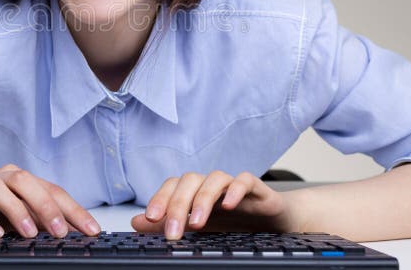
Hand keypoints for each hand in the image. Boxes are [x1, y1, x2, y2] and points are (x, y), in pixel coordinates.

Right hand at [0, 164, 100, 237]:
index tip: (92, 230)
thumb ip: (41, 221)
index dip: (74, 209)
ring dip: (15, 208)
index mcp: (20, 180)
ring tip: (28, 233)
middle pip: (24, 180)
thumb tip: (71, 234)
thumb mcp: (18, 216)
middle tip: (60, 232)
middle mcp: (0, 178)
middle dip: (45, 205)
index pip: (51, 189)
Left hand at [131, 171, 302, 239]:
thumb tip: (136, 222)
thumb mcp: (198, 228)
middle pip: (190, 181)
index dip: (160, 198)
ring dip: (203, 199)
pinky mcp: (257, 188)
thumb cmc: (235, 223)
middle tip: (172, 231)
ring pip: (215, 178)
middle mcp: (212, 185)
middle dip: (178, 205)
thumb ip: (168, 223)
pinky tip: (229, 205)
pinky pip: (245, 180)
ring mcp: (234, 185)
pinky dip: (236, 189)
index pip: (173, 186)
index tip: (150, 218)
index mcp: (196, 192)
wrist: (274, 223)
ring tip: (196, 223)